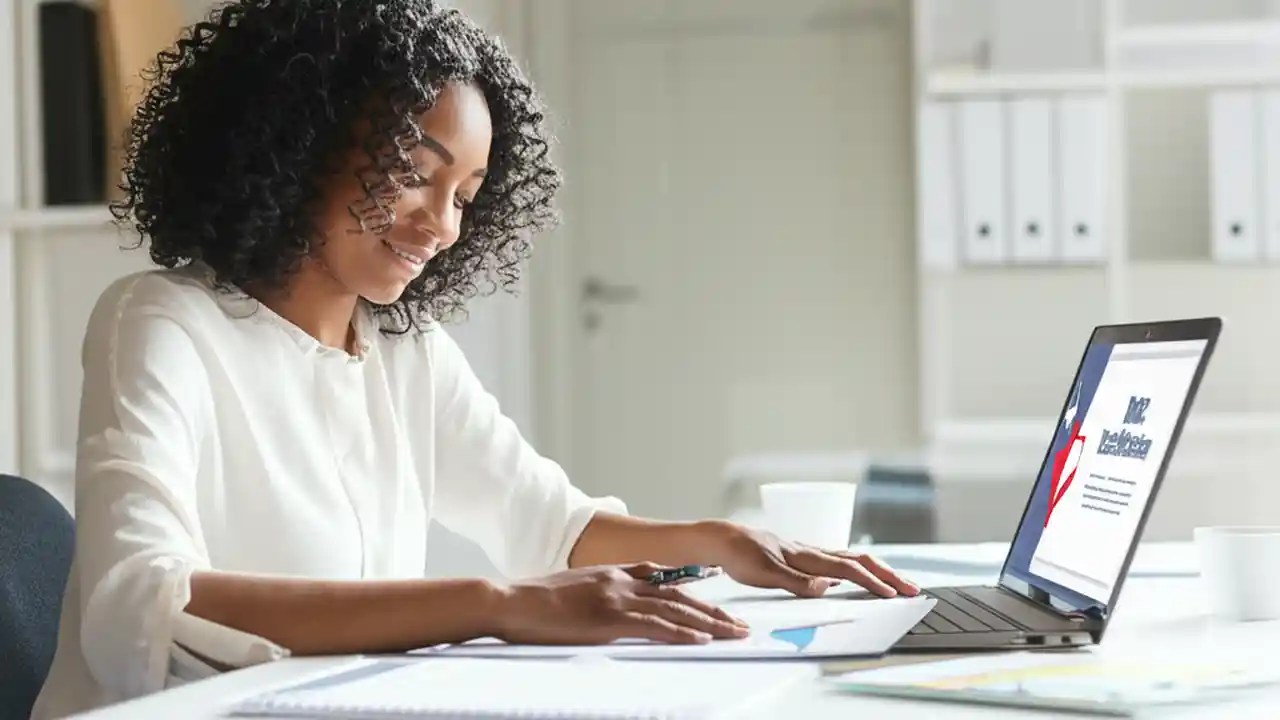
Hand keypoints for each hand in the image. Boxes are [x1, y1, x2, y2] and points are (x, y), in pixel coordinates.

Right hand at [495, 563, 748, 644]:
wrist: (510, 600)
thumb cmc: (535, 600)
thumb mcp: (575, 585)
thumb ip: (603, 588)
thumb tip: (620, 595)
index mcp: (614, 572)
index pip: (665, 581)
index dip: (695, 593)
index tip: (717, 604)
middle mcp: (622, 581)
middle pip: (680, 595)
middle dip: (713, 612)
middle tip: (740, 625)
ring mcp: (618, 599)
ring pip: (675, 611)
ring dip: (709, 625)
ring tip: (734, 636)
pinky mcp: (609, 619)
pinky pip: (655, 628)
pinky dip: (682, 634)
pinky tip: (701, 640)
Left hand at [706, 522, 920, 598]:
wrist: (723, 538)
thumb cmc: (740, 555)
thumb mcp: (763, 573)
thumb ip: (795, 582)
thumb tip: (828, 587)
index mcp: (807, 557)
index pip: (849, 570)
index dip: (873, 582)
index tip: (894, 594)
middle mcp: (813, 552)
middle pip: (859, 561)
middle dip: (888, 575)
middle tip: (912, 588)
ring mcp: (809, 552)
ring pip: (851, 559)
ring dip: (877, 570)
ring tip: (897, 582)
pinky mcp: (803, 556)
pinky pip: (839, 560)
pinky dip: (859, 568)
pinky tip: (861, 575)